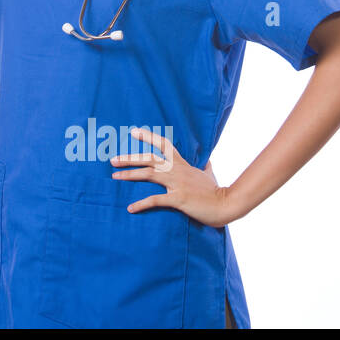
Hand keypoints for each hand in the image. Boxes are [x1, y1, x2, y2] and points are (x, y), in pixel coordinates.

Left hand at [110, 127, 235, 226]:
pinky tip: (130, 208)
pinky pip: (156, 200)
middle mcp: (177, 170)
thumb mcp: (209, 174)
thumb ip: (205, 167)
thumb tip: (207, 161)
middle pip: (149, 159)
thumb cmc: (216, 191)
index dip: (148, 137)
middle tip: (112, 159)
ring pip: (148, 174)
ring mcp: (177, 183)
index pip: (164, 144)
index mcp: (182, 164)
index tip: (133, 131)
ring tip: (114, 176)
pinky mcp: (178, 198)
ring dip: (129, 174)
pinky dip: (141, 204)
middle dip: (130, 158)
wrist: (227, 204)